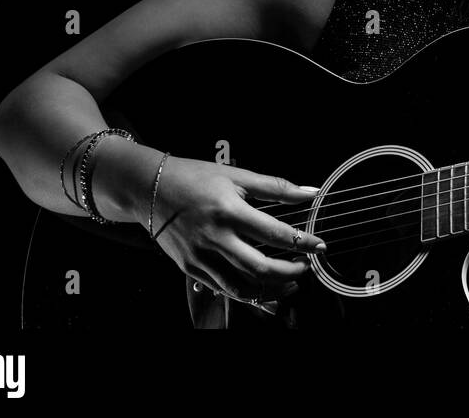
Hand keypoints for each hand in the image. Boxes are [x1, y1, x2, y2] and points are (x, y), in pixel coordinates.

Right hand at [143, 156, 323, 306]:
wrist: (148, 188)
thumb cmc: (194, 177)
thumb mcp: (237, 175)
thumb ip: (276, 187)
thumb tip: (310, 192)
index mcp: (229, 211)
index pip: (275, 234)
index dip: (303, 243)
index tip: (319, 246)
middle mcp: (215, 238)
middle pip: (261, 269)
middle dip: (291, 272)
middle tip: (306, 266)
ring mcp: (200, 257)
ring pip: (243, 287)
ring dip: (273, 290)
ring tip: (291, 281)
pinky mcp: (191, 268)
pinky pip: (224, 289)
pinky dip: (248, 293)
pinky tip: (263, 286)